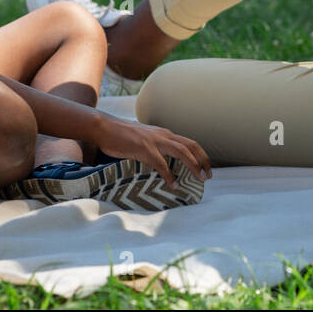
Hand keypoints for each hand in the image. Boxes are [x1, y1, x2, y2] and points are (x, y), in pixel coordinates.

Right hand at [92, 113, 211, 192]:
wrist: (104, 127)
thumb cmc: (121, 135)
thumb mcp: (143, 139)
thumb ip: (154, 147)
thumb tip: (162, 162)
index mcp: (164, 133)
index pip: (189, 142)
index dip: (200, 155)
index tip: (206, 168)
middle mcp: (163, 135)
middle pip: (191, 145)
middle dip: (203, 160)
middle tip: (208, 176)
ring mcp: (154, 141)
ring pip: (182, 152)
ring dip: (194, 165)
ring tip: (199, 178)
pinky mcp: (144, 149)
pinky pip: (161, 164)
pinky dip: (170, 175)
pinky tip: (174, 185)